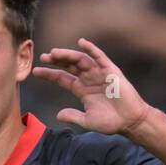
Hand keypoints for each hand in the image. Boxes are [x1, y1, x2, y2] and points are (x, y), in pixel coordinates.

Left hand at [33, 37, 149, 135]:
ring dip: (68, 55)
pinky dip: (91, 49)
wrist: (130, 121)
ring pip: (80, 60)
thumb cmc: (111, 122)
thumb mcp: (87, 121)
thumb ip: (73, 116)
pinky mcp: (111, 71)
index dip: (49, 74)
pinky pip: (100, 57)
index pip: (62, 78)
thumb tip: (58, 115)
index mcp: (81, 90)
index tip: (35, 71)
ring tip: (55, 52)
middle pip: (69, 66)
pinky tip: (81, 43)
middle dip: (56, 61)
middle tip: (43, 57)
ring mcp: (99, 73)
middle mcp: (88, 79)